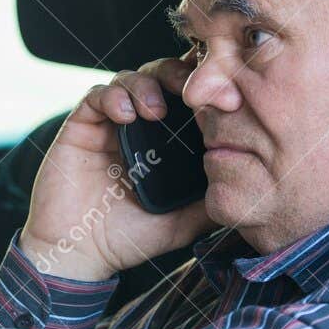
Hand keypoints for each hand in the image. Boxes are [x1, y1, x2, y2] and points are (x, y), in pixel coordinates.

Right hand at [20, 55, 215, 281]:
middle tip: (198, 90)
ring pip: (130, 78)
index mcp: (164, 142)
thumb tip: (249, 189)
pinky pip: (96, 96)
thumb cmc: (127, 239)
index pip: (188, 98)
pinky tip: (126, 115)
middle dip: (179, 74)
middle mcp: (138, 126)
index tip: (227, 95)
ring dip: (146, 85)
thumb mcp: (182, 223)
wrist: (79, 254)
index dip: (206, 87)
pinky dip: (113, 97)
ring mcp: (109, 124)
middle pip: (161, 77)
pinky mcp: (81, 126)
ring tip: (156, 110)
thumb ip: (210, 203)